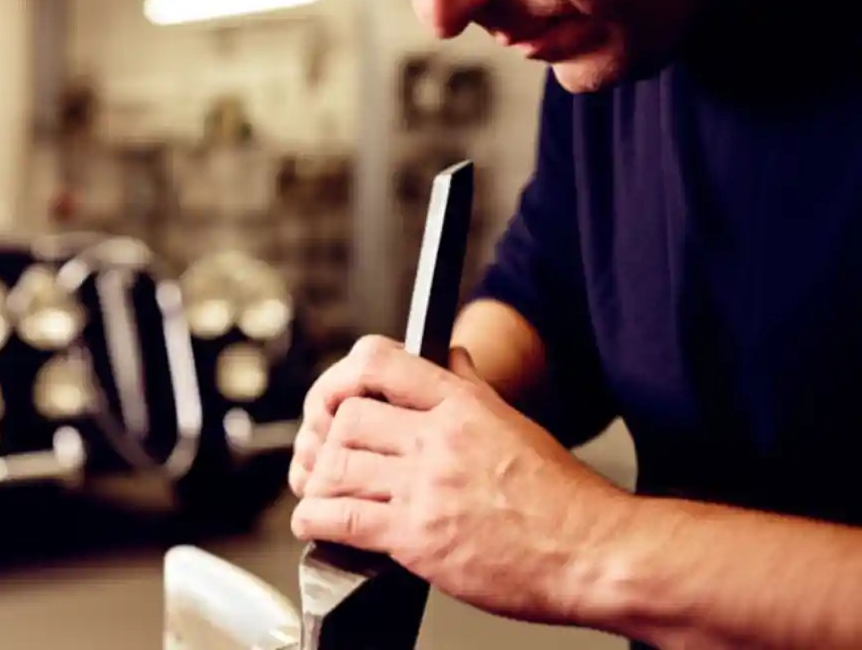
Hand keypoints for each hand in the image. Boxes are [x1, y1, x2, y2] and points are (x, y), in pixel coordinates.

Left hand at [289, 336, 629, 623]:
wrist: (593, 554)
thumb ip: (472, 388)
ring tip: (326, 494)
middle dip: (331, 440)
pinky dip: (315, 519)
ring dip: (321, 482)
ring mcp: (426, 487)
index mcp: (461, 406)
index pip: (379, 363)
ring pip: (336, 466)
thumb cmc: (563, 498)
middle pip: (347, 418)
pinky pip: (340, 518)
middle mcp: (438, 440)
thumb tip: (450, 354)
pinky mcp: (416, 537)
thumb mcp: (515, 422)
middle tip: (333, 459)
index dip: (345, 379)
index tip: (338, 401)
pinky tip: (318, 523)